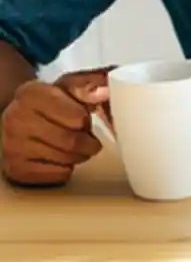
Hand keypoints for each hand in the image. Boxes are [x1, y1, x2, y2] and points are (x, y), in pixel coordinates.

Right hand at [1, 69, 112, 185]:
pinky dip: (67, 168)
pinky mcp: (16, 169)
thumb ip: (89, 86)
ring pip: (66, 160)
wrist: (20, 120)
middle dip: (88, 142)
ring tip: (75, 147)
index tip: (84, 120)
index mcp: (32, 94)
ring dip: (80, 155)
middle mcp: (16, 119)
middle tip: (89, 139)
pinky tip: (60, 157)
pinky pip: (58, 175)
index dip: (86, 120)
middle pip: (72, 141)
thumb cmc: (50, 103)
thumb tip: (105, 91)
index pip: (77, 117)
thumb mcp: (68, 88)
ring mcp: (13, 146)